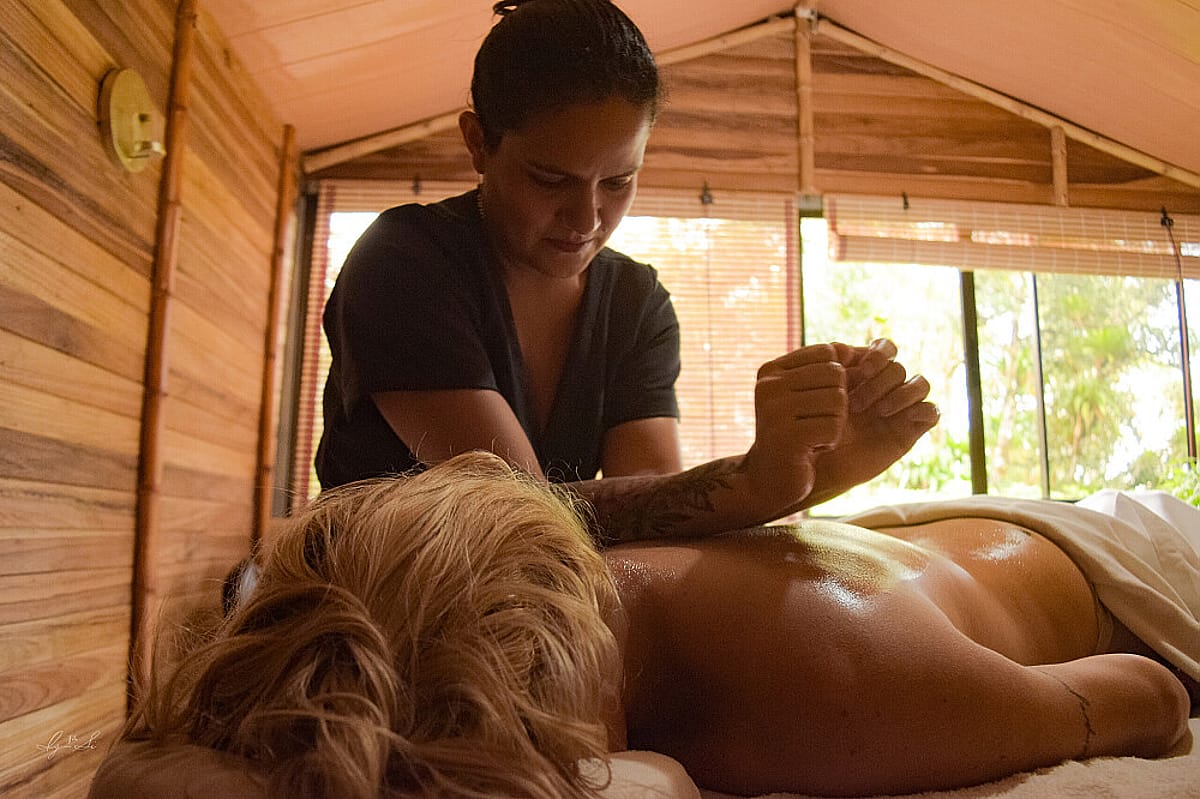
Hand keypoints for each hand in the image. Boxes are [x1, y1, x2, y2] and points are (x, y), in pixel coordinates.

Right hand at [740, 344, 849, 515]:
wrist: (769, 479)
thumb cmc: (793, 434)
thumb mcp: (803, 395)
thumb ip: (822, 369)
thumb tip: (848, 349)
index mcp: (770, 371)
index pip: (827, 353)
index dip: (835, 379)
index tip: (816, 403)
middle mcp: (768, 386)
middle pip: (836, 375)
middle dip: (837, 403)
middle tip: (816, 422)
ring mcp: (774, 411)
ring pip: (838, 401)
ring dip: (835, 424)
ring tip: (812, 436)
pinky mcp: (786, 437)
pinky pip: (833, 428)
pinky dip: (830, 441)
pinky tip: (811, 449)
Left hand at [808, 339, 938, 504]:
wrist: (816, 466)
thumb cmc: (812, 429)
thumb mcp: (815, 396)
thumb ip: (826, 368)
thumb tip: (842, 347)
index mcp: (866, 374)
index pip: (886, 348)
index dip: (879, 353)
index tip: (861, 370)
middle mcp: (885, 389)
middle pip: (899, 368)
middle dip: (879, 382)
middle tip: (855, 403)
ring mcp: (900, 409)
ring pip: (920, 383)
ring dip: (901, 393)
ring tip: (878, 412)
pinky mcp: (910, 430)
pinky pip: (931, 411)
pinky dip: (921, 410)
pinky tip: (893, 419)